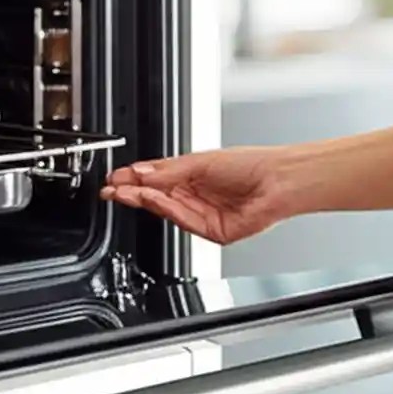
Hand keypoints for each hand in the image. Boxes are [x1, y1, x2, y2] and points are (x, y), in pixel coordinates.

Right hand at [100, 148, 296, 245]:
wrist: (280, 181)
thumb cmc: (252, 165)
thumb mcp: (201, 162)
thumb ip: (168, 171)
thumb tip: (141, 172)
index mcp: (193, 177)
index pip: (155, 180)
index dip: (134, 179)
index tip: (115, 177)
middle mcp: (196, 196)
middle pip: (156, 197)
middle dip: (132, 192)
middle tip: (111, 187)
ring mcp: (203, 215)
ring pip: (166, 210)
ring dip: (144, 199)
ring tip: (126, 190)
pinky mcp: (212, 231)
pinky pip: (183, 221)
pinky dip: (166, 208)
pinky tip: (153, 198)